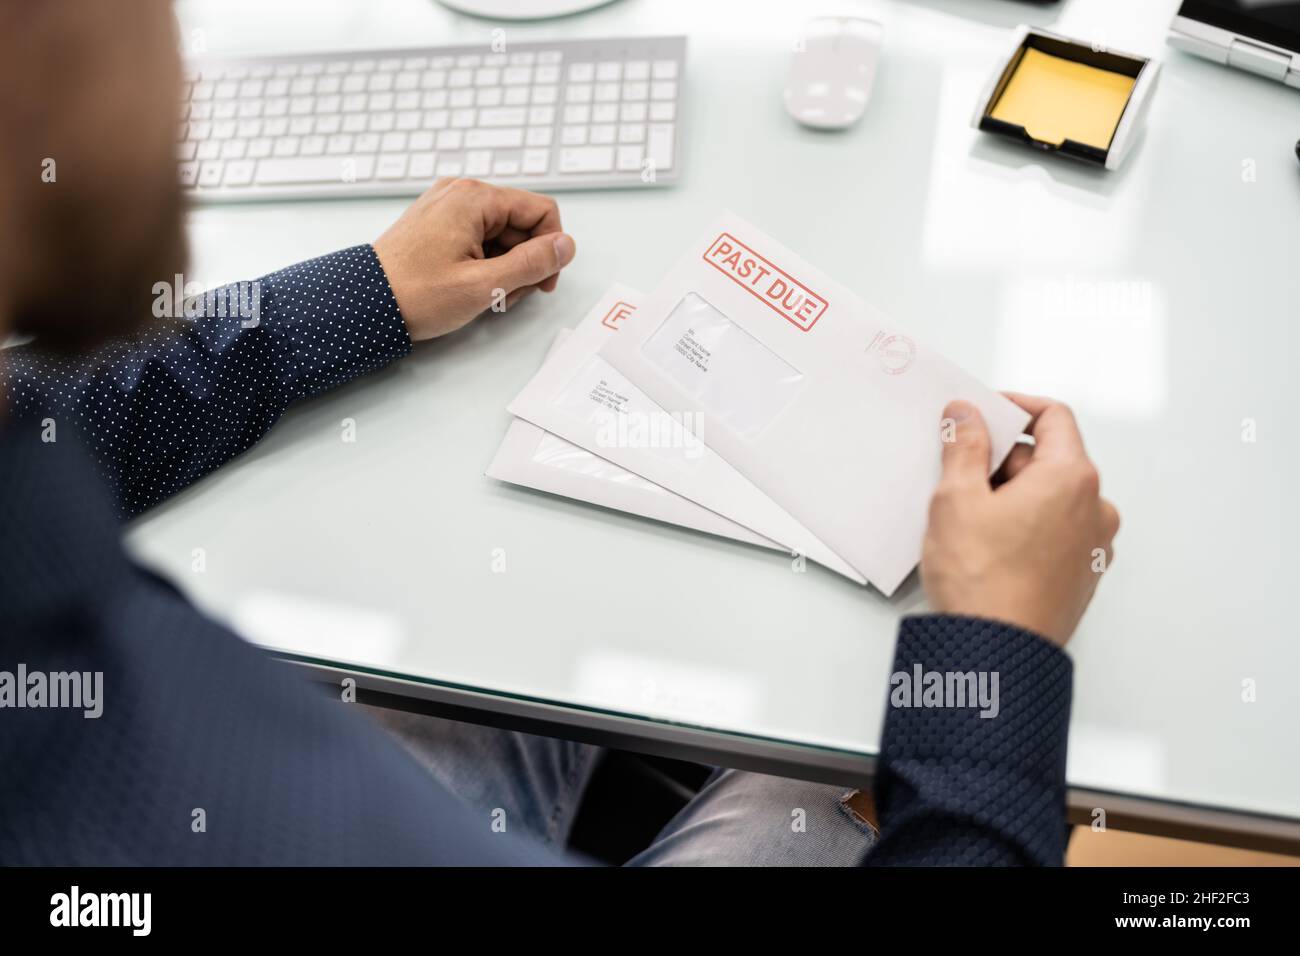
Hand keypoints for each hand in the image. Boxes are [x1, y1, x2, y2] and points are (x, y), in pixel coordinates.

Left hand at [372, 177, 576, 340]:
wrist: (363, 304)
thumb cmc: (413, 294)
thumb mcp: (484, 285)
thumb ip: (532, 263)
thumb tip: (566, 246)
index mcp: (474, 198)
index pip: (542, 211)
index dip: (551, 249)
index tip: (542, 283)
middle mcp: (462, 193)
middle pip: (522, 223)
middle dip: (525, 262)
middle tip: (507, 296)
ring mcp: (448, 206)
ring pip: (503, 233)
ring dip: (505, 267)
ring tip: (485, 296)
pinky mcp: (438, 223)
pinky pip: (480, 237)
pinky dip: (486, 263)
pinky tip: (472, 286)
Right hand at [919, 394, 1119, 646]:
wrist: (997, 653)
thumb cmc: (982, 582)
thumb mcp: (957, 498)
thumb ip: (964, 446)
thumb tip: (966, 415)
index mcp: (1072, 478)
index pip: (1052, 416)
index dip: (1013, 407)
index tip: (981, 414)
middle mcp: (1095, 507)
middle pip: (1049, 458)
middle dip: (1002, 459)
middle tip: (958, 475)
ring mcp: (1093, 544)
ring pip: (1050, 496)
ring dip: (1012, 495)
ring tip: (969, 519)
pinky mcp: (1082, 573)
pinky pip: (1054, 529)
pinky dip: (1024, 524)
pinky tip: (987, 545)